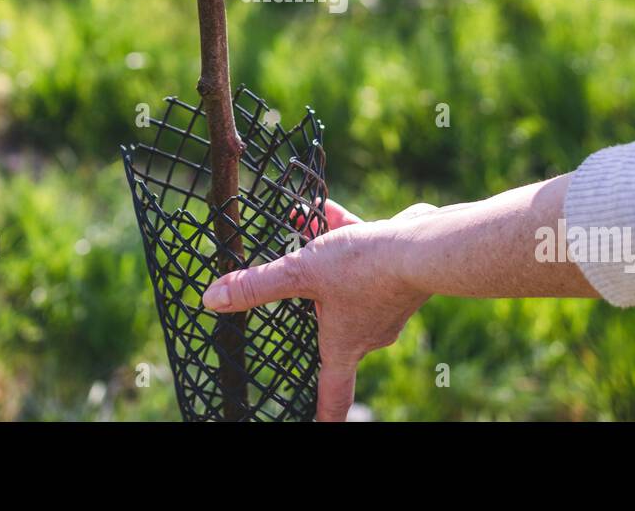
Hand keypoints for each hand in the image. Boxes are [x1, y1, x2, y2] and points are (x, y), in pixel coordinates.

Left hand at [201, 199, 438, 421]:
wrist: (422, 245)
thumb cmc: (363, 268)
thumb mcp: (301, 272)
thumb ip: (257, 287)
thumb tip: (211, 300)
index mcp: (344, 344)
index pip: (334, 394)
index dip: (326, 415)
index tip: (320, 426)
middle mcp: (368, 330)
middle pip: (334, 327)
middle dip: (315, 306)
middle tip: (299, 291)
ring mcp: (385, 302)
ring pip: (346, 283)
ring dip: (324, 261)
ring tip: (303, 230)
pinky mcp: (397, 271)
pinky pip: (362, 255)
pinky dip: (342, 235)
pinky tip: (324, 208)